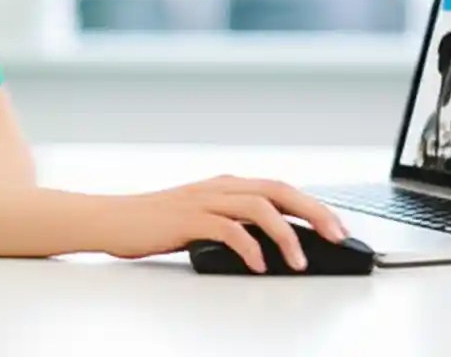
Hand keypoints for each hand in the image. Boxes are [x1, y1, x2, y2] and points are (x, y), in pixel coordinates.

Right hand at [102, 175, 348, 272]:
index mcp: (228, 185)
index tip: (338, 226)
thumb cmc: (157, 223)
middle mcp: (221, 187)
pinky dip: (248, 247)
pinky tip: (258, 265)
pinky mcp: (187, 219)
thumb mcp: (204, 218)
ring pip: (259, 207)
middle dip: (314, 212)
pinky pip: (226, 229)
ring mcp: (204, 201)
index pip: (282, 188)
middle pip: (279, 190)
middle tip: (338, 236)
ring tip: (299, 261)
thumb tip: (274, 245)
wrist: (113, 219)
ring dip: (285, 234)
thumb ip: (235, 223)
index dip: (314, 204)